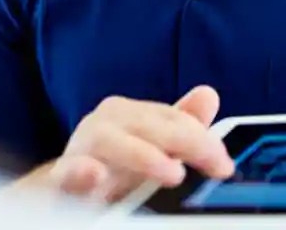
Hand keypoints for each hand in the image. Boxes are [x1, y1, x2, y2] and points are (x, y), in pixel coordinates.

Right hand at [48, 85, 235, 202]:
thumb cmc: (114, 166)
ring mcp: (81, 148)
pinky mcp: (61, 178)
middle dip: (184, 141)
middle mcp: (104, 124)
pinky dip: (81, 172)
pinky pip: (69, 172)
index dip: (202, 138)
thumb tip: (209, 95)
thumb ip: (180, 125)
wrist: (64, 191)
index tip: (225, 165)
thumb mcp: (150, 146)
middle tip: (213, 165)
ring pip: (109, 141)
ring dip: (142, 155)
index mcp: (129, 114)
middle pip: (148, 124)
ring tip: (172, 172)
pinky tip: (96, 175)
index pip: (173, 118)